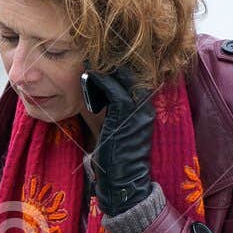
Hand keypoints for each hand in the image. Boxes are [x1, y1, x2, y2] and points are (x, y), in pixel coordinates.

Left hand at [82, 66, 156, 214]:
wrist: (125, 182)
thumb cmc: (116, 160)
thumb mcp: (116, 130)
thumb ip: (112, 112)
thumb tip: (97, 98)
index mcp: (144, 108)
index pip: (134, 77)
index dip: (119, 65)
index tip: (100, 56)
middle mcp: (144, 106)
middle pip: (131, 72)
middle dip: (112, 60)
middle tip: (93, 50)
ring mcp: (137, 109)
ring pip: (122, 77)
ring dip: (104, 66)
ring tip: (89, 58)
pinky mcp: (125, 115)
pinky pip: (113, 90)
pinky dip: (100, 80)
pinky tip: (88, 75)